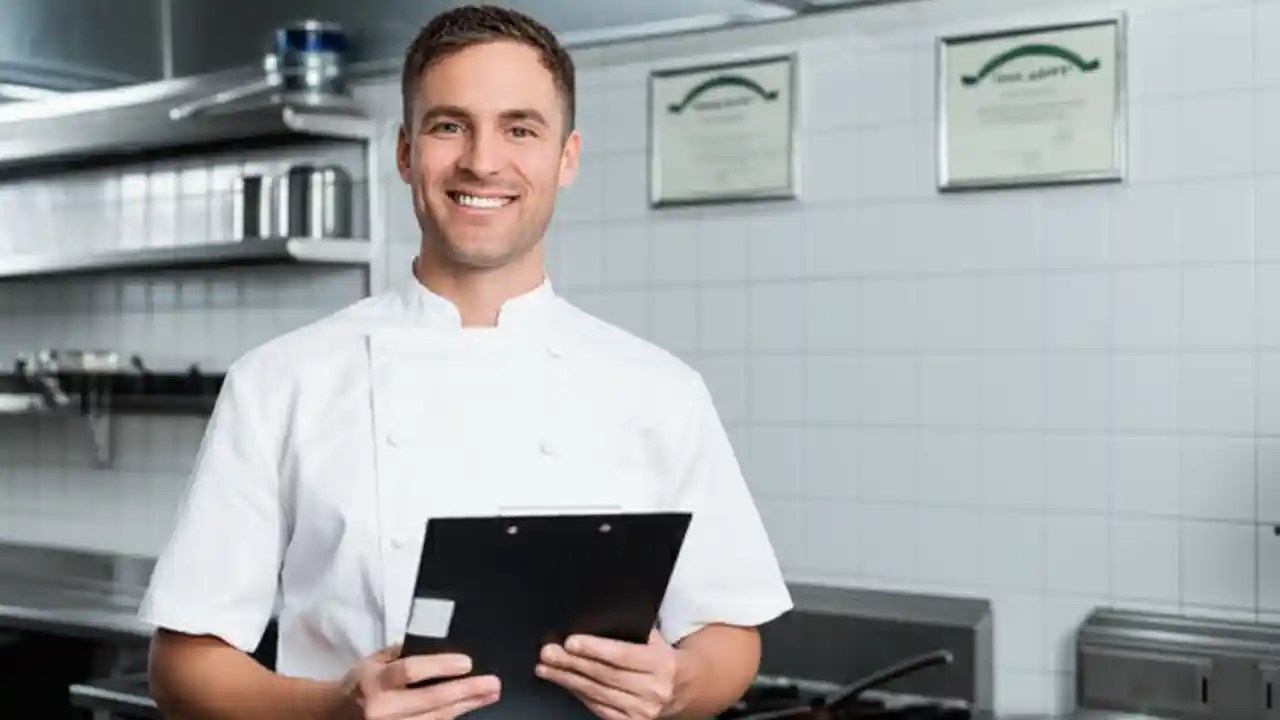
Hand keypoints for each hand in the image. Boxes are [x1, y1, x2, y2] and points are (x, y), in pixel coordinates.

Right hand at [335, 643, 500, 719]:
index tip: (467, 662)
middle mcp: (381, 708)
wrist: (335, 715)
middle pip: (430, 700)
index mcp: (374, 681)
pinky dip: (451, 717)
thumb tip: (436, 639)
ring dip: (466, 706)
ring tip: (489, 695)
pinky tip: (468, 707)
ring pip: (435, 719)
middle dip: (465, 692)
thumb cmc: (360, 683)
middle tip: (492, 683)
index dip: (440, 667)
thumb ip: (402, 651)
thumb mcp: (374, 661)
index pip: (409, 672)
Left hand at [536, 629, 678, 719]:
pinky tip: (565, 683)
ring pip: (597, 694)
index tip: (570, 642)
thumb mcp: (657, 640)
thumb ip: (633, 631)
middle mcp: (653, 691)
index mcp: (661, 665)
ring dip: (568, 680)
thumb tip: (595, 619)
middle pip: (604, 676)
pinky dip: (579, 694)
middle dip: (572, 664)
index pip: (622, 656)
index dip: (594, 649)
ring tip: (546, 668)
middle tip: (548, 653)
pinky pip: (599, 708)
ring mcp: (642, 711)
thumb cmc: (665, 658)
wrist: (687, 689)